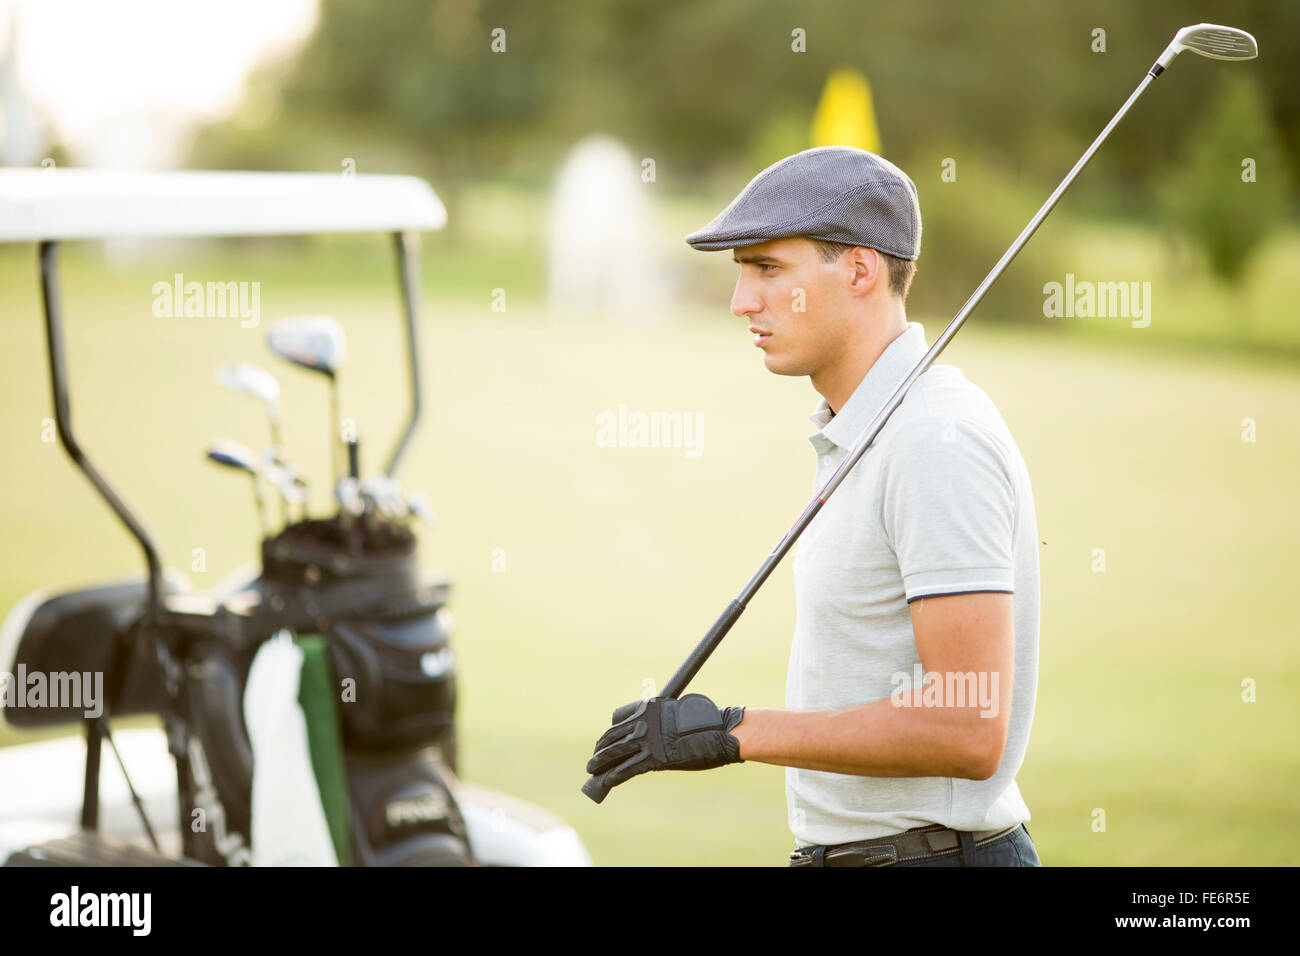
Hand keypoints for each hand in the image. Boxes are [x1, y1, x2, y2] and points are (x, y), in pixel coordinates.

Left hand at [585, 694, 744, 793]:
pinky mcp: (654, 759)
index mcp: (648, 707)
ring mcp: (648, 740)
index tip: (608, 740)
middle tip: (594, 759)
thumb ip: (661, 723)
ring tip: (592, 770)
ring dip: (600, 763)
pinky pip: (628, 769)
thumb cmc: (707, 723)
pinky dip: (615, 776)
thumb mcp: (678, 715)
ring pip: (615, 753)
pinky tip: (607, 781)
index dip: (612, 731)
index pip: (618, 717)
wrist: (721, 732)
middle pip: (612, 736)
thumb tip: (654, 734)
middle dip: (601, 749)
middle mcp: (644, 721)